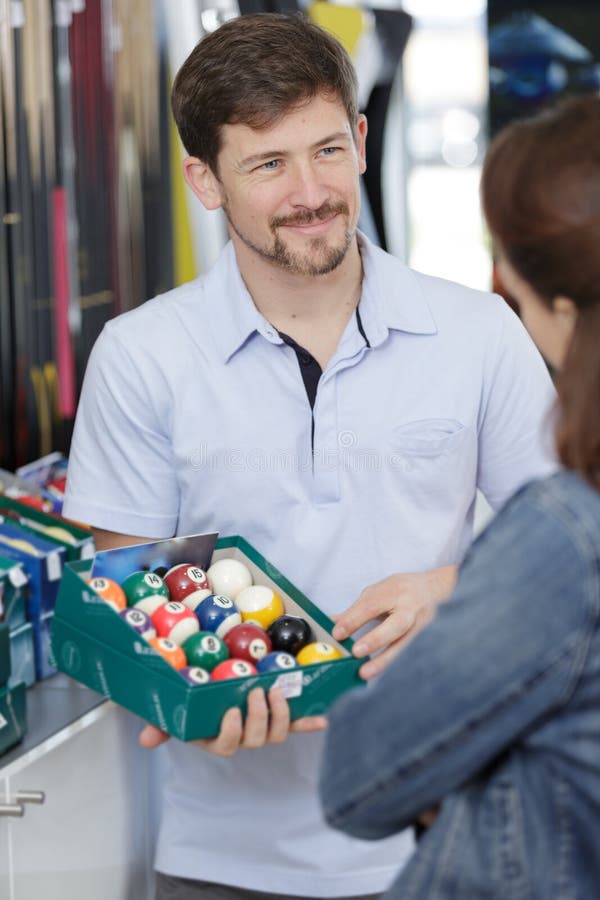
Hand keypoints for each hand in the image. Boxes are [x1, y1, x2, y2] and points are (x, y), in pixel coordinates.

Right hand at [138, 686, 327, 755]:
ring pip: (275, 732)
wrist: (208, 678)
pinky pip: (295, 723)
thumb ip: (160, 722)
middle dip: (259, 718)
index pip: (226, 745)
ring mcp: (261, 726)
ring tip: (277, 692)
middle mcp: (240, 735)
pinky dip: (308, 722)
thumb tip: (145, 739)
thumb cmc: (189, 696)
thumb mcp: (173, 707)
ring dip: (280, 714)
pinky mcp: (277, 715)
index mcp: (215, 736)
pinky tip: (321, 719)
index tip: (232, 710)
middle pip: (255, 740)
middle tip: (257, 692)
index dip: (231, 732)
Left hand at [331, 565, 456, 679]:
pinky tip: (380, 674)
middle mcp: (411, 608)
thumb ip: (356, 610)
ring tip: (365, 672)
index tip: (337, 634)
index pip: (371, 606)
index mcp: (395, 591)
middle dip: (375, 639)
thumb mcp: (378, 592)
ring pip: (405, 645)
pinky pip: (410, 655)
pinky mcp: (427, 639)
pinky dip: (394, 665)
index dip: (353, 620)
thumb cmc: (402, 591)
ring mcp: (422, 625)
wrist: (436, 589)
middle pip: (396, 624)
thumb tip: (332, 624)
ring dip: (385, 660)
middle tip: (356, 652)